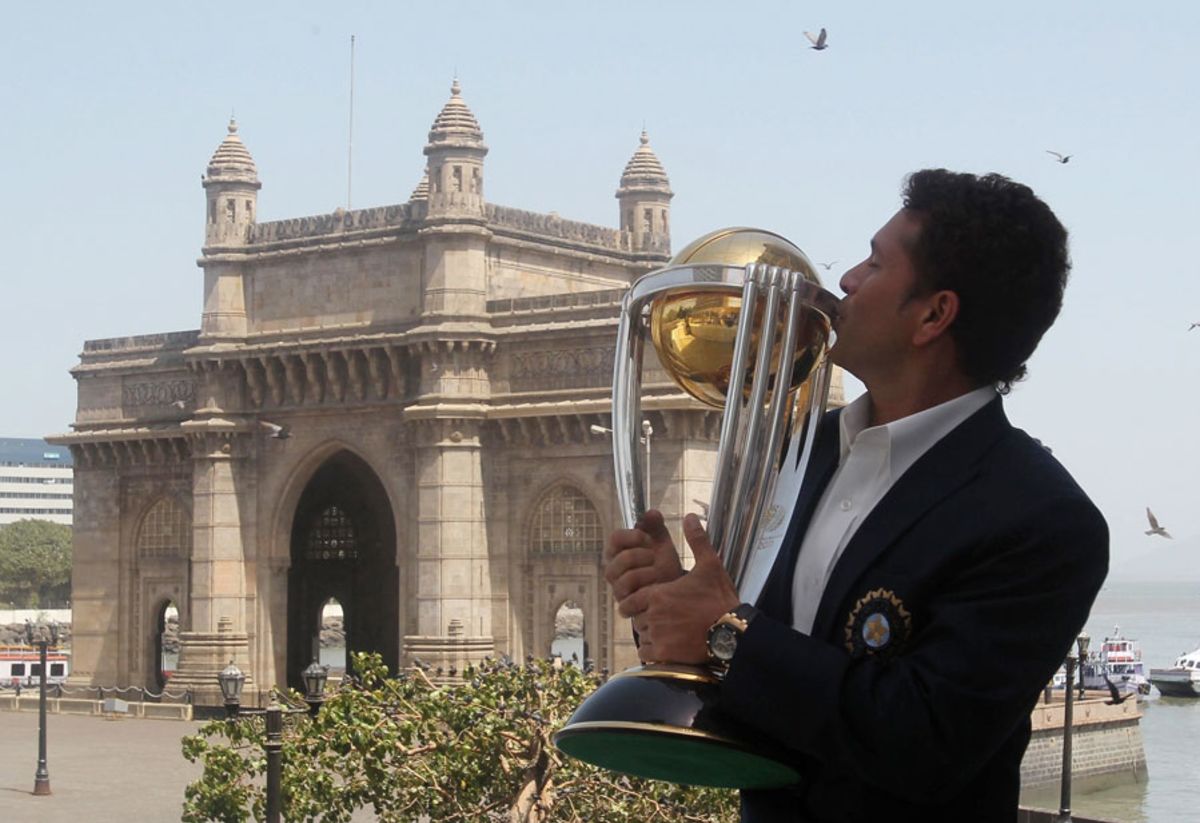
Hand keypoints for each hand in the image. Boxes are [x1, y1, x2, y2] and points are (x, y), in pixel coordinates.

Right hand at [604, 509, 683, 602]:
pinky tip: (657, 587)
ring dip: (648, 574)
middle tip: (656, 558)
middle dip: (643, 557)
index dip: (633, 536)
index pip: (615, 538)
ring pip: (627, 579)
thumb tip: (652, 512)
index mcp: (619, 550)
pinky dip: (648, 591)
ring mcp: (618, 589)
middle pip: (622, 558)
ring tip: (659, 573)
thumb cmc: (661, 564)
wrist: (672, 593)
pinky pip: (631, 599)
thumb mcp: (661, 543)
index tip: (648, 538)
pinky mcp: (625, 607)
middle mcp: (614, 569)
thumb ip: (656, 527)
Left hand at [624, 513, 739, 664]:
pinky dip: (655, 651)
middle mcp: (653, 615)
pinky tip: (670, 646)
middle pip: (636, 618)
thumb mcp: (711, 566)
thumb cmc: (720, 599)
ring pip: (642, 635)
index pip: (631, 599)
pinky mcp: (665, 655)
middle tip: (663, 618)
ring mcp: (658, 636)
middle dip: (645, 617)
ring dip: (651, 634)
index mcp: (658, 594)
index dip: (639, 601)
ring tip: (671, 632)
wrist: (734, 633)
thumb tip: (690, 517)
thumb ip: (697, 541)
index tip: (652, 603)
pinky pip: (647, 654)